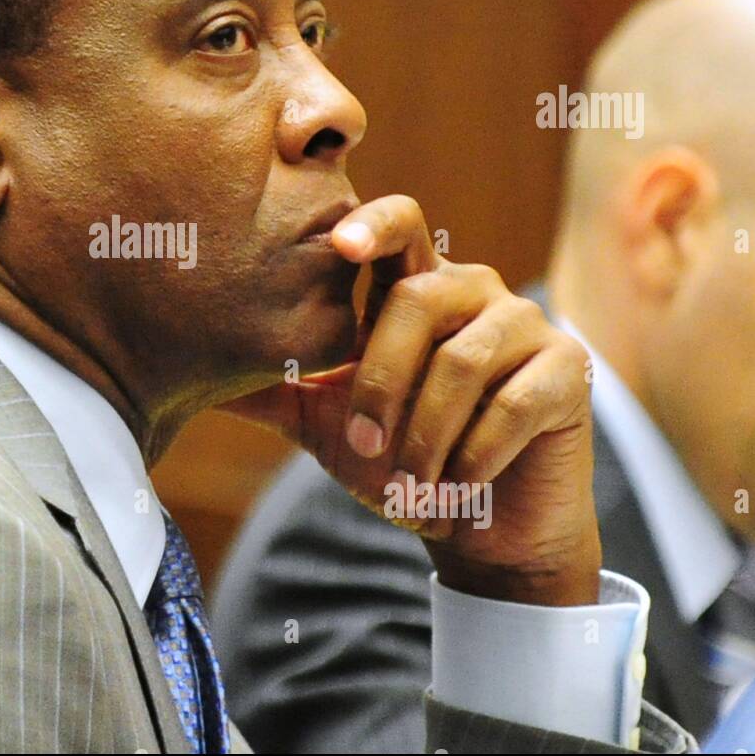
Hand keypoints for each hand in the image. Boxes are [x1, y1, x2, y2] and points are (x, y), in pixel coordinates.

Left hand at [222, 195, 600, 605]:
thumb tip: (187, 369)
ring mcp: (526, 326)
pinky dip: (471, 458)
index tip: (340, 243)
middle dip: (378, 382)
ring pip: (460, 361)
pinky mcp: (567, 373)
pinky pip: (511, 404)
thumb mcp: (326, 424)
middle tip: (362, 449)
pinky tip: (456, 490)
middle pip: (417, 299)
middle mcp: (474, 292)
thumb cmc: (400, 463)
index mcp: (416, 290)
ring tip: (408, 486)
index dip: (372, 224)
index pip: (399, 226)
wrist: (477, 532)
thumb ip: (273, 390)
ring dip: (423, 436)